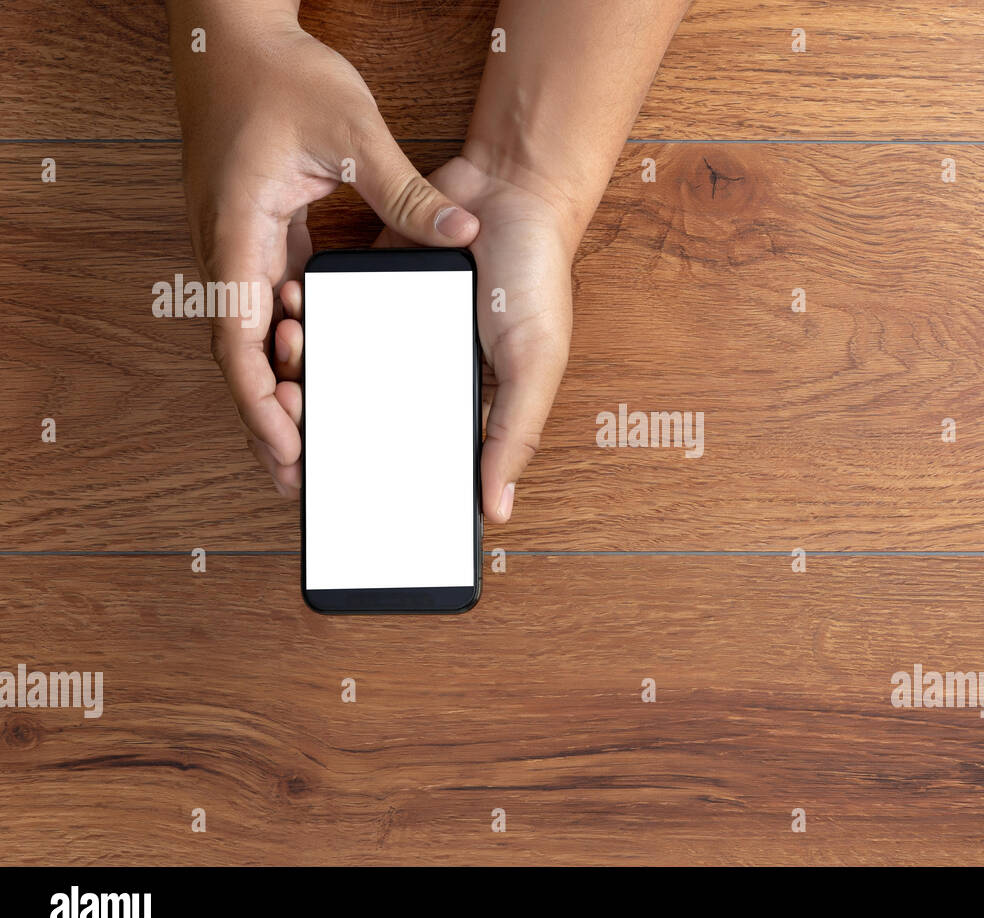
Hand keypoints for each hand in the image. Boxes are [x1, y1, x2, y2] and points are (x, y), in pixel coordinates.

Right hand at [168, 6, 477, 494]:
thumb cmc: (276, 75)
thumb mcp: (349, 129)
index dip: (261, 408)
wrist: (229, 32)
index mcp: (238, 236)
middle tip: (306, 477)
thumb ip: (404, 187)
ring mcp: (239, 248)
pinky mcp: (259, 239)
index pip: (240, 346)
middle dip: (270, 421)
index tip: (290, 451)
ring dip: (284, 388)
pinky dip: (295, 345)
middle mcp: (228, 253)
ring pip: (257, 340)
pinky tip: (325, 368)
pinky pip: (272, 308)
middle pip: (245, 360)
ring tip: (318, 442)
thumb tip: (463, 227)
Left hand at [281, 154, 574, 521]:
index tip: (340, 500)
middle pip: (365, 418)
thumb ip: (515, 434)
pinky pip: (329, 318)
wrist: (508, 186)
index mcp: (465, 402)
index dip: (378, 480)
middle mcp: (423, 376)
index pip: (416, 458)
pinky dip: (308, 322)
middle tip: (295, 429)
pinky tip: (292, 323)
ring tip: (291, 365)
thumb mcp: (535, 362)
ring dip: (306, 371)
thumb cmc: (535, 277)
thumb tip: (496, 509)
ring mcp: (393, 336)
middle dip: (324, 426)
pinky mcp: (367, 295)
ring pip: (337, 370)